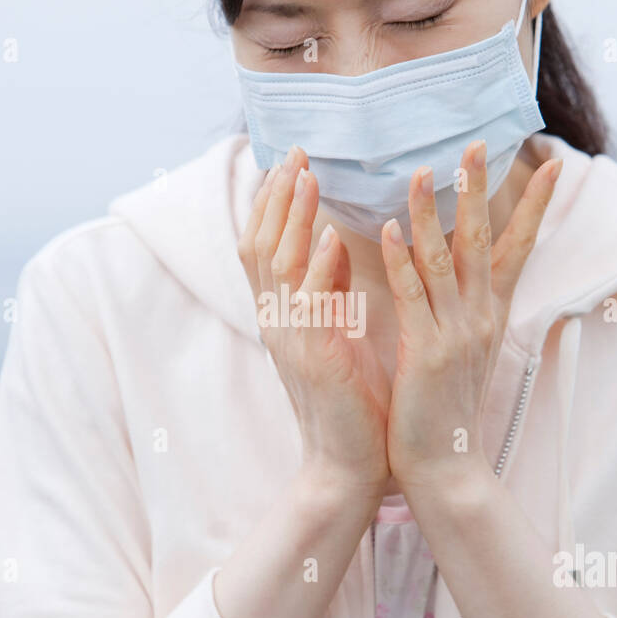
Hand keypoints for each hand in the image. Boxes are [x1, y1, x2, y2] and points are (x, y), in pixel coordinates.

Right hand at [237, 144, 391, 501]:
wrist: (349, 464)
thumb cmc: (354, 401)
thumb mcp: (340, 333)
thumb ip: (332, 290)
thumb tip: (336, 243)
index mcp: (283, 315)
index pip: (265, 246)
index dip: (273, 203)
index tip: (290, 161)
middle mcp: (277, 321)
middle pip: (262, 245)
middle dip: (277, 197)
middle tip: (294, 153)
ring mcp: (289, 339)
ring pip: (279, 266)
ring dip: (292, 219)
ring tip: (306, 177)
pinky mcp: (313, 359)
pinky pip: (310, 306)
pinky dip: (319, 269)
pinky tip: (331, 238)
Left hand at [380, 140, 561, 495]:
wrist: (445, 470)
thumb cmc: (444, 410)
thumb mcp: (462, 351)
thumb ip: (462, 309)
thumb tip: (461, 272)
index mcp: (490, 315)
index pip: (518, 248)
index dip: (533, 206)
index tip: (550, 164)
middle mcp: (480, 318)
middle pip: (485, 241)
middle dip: (480, 190)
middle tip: (477, 144)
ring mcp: (455, 334)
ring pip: (445, 260)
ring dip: (433, 212)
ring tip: (423, 170)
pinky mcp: (425, 353)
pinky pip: (412, 296)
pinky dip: (401, 259)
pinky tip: (391, 227)